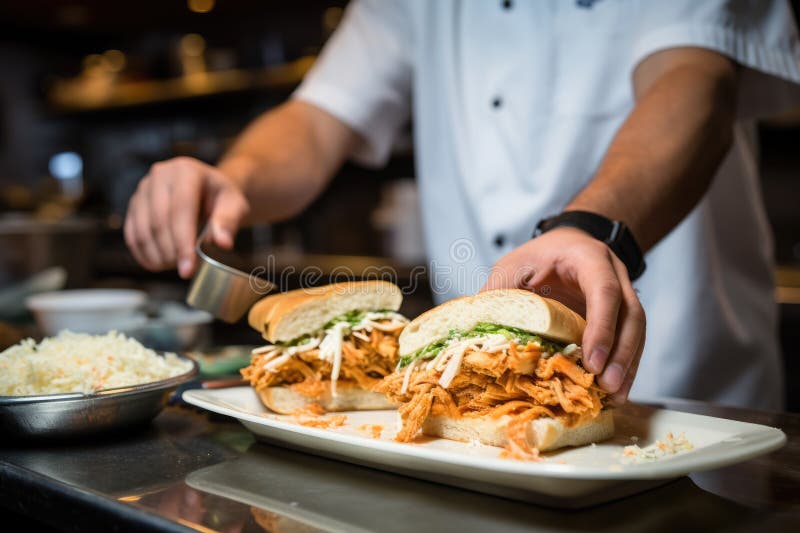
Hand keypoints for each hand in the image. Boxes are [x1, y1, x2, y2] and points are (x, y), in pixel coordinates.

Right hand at [124, 157, 249, 278]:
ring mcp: (143, 189)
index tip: (188, 269)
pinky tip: (158, 265)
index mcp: (186, 171)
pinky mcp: (134, 204)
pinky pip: (132, 233)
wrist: (208, 189)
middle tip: (186, 271)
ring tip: (175, 267)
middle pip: (159, 221)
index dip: (183, 243)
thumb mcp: (235, 205)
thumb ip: (229, 221)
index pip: (181, 209)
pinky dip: (143, 253)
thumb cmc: (222, 198)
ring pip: (142, 229)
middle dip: (171, 252)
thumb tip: (223, 242)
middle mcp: (160, 175)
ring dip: (157, 255)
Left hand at [482, 227, 645, 404]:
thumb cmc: (538, 256)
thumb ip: (499, 293)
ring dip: (627, 365)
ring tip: (615, 396)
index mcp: (589, 258)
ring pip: (637, 331)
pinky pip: (631, 341)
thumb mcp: (513, 266)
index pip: (604, 290)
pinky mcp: (622, 315)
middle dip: (620, 353)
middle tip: (607, 385)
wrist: (566, 244)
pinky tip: (616, 390)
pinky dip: (625, 366)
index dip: (601, 326)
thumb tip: (479, 330)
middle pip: (631, 315)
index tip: (593, 361)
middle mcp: (615, 275)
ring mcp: (625, 294)